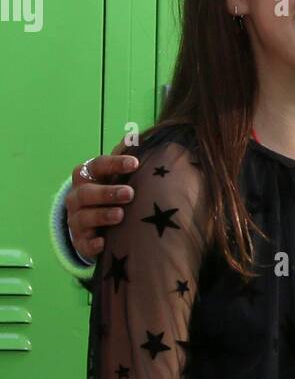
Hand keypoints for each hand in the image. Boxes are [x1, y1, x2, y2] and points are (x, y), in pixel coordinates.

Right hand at [66, 141, 138, 260]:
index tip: (135, 163)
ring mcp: (76, 219)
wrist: (89, 223)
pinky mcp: (80, 241)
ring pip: (84, 217)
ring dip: (102, 215)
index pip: (97, 165)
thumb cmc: (108, 191)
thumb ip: (123, 158)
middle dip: (108, 192)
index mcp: (87, 176)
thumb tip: (134, 134)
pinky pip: (83, 243)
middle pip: (87, 192)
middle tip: (130, 193)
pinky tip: (103, 243)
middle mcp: (77, 196)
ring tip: (120, 215)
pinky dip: (92, 244)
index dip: (115, 164)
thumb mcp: (113, 175)